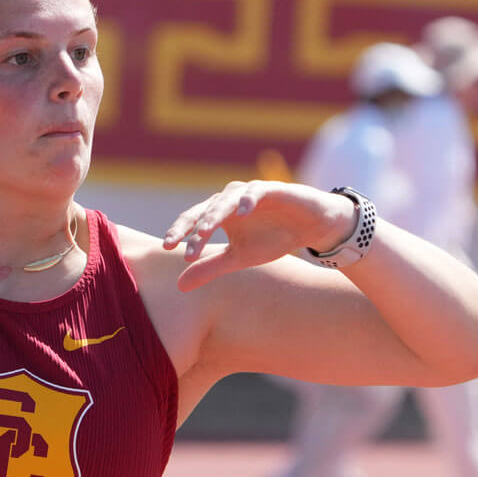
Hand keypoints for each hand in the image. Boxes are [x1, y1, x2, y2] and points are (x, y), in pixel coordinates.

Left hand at [161, 181, 355, 290]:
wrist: (310, 227)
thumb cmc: (273, 238)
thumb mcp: (239, 258)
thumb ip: (209, 268)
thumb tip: (178, 286)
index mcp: (219, 214)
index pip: (193, 221)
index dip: (180, 233)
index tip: (167, 248)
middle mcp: (230, 200)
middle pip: (204, 210)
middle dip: (190, 226)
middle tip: (176, 243)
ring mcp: (249, 193)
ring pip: (226, 200)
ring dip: (214, 215)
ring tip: (204, 230)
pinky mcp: (272, 189)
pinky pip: (257, 192)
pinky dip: (249, 200)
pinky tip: (243, 211)